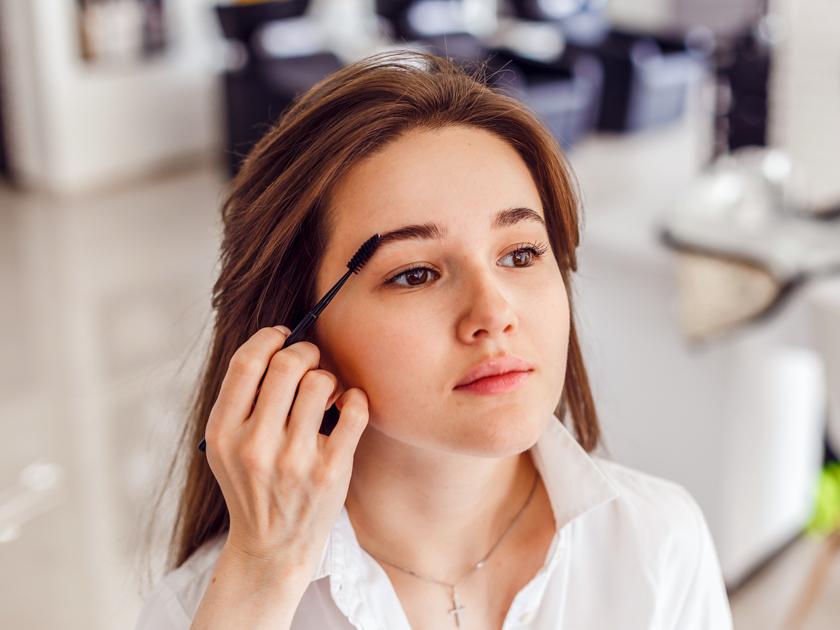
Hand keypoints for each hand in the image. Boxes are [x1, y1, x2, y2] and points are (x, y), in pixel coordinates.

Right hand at [202, 325, 368, 575]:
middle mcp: (255, 445)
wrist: (273, 546)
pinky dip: (355, 399)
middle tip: (310, 359)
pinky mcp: (331, 470)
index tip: (282, 335)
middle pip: (286, 365)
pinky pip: (354, 410)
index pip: (246, 363)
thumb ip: (242, 399)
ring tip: (326, 394)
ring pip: (321, 383)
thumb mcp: (227, 446)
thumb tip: (276, 342)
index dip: (269, 338)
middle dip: (305, 351)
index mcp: (223, 432)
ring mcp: (294, 460)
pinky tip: (346, 407)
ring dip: (328, 378)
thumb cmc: (253, 484)